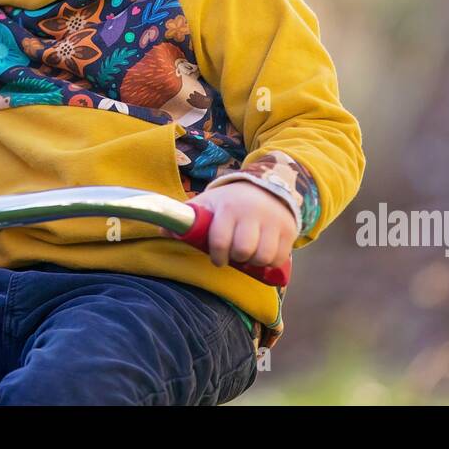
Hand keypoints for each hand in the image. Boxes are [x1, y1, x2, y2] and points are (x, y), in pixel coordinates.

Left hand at [158, 181, 296, 268]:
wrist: (265, 186)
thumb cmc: (229, 202)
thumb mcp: (208, 204)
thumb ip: (187, 218)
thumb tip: (160, 229)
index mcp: (228, 207)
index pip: (219, 241)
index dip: (217, 256)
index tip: (218, 258)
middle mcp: (252, 212)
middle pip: (244, 250)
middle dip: (236, 258)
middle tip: (234, 255)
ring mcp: (273, 221)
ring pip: (263, 257)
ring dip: (254, 262)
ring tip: (248, 255)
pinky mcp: (288, 229)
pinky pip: (280, 257)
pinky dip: (270, 262)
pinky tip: (263, 255)